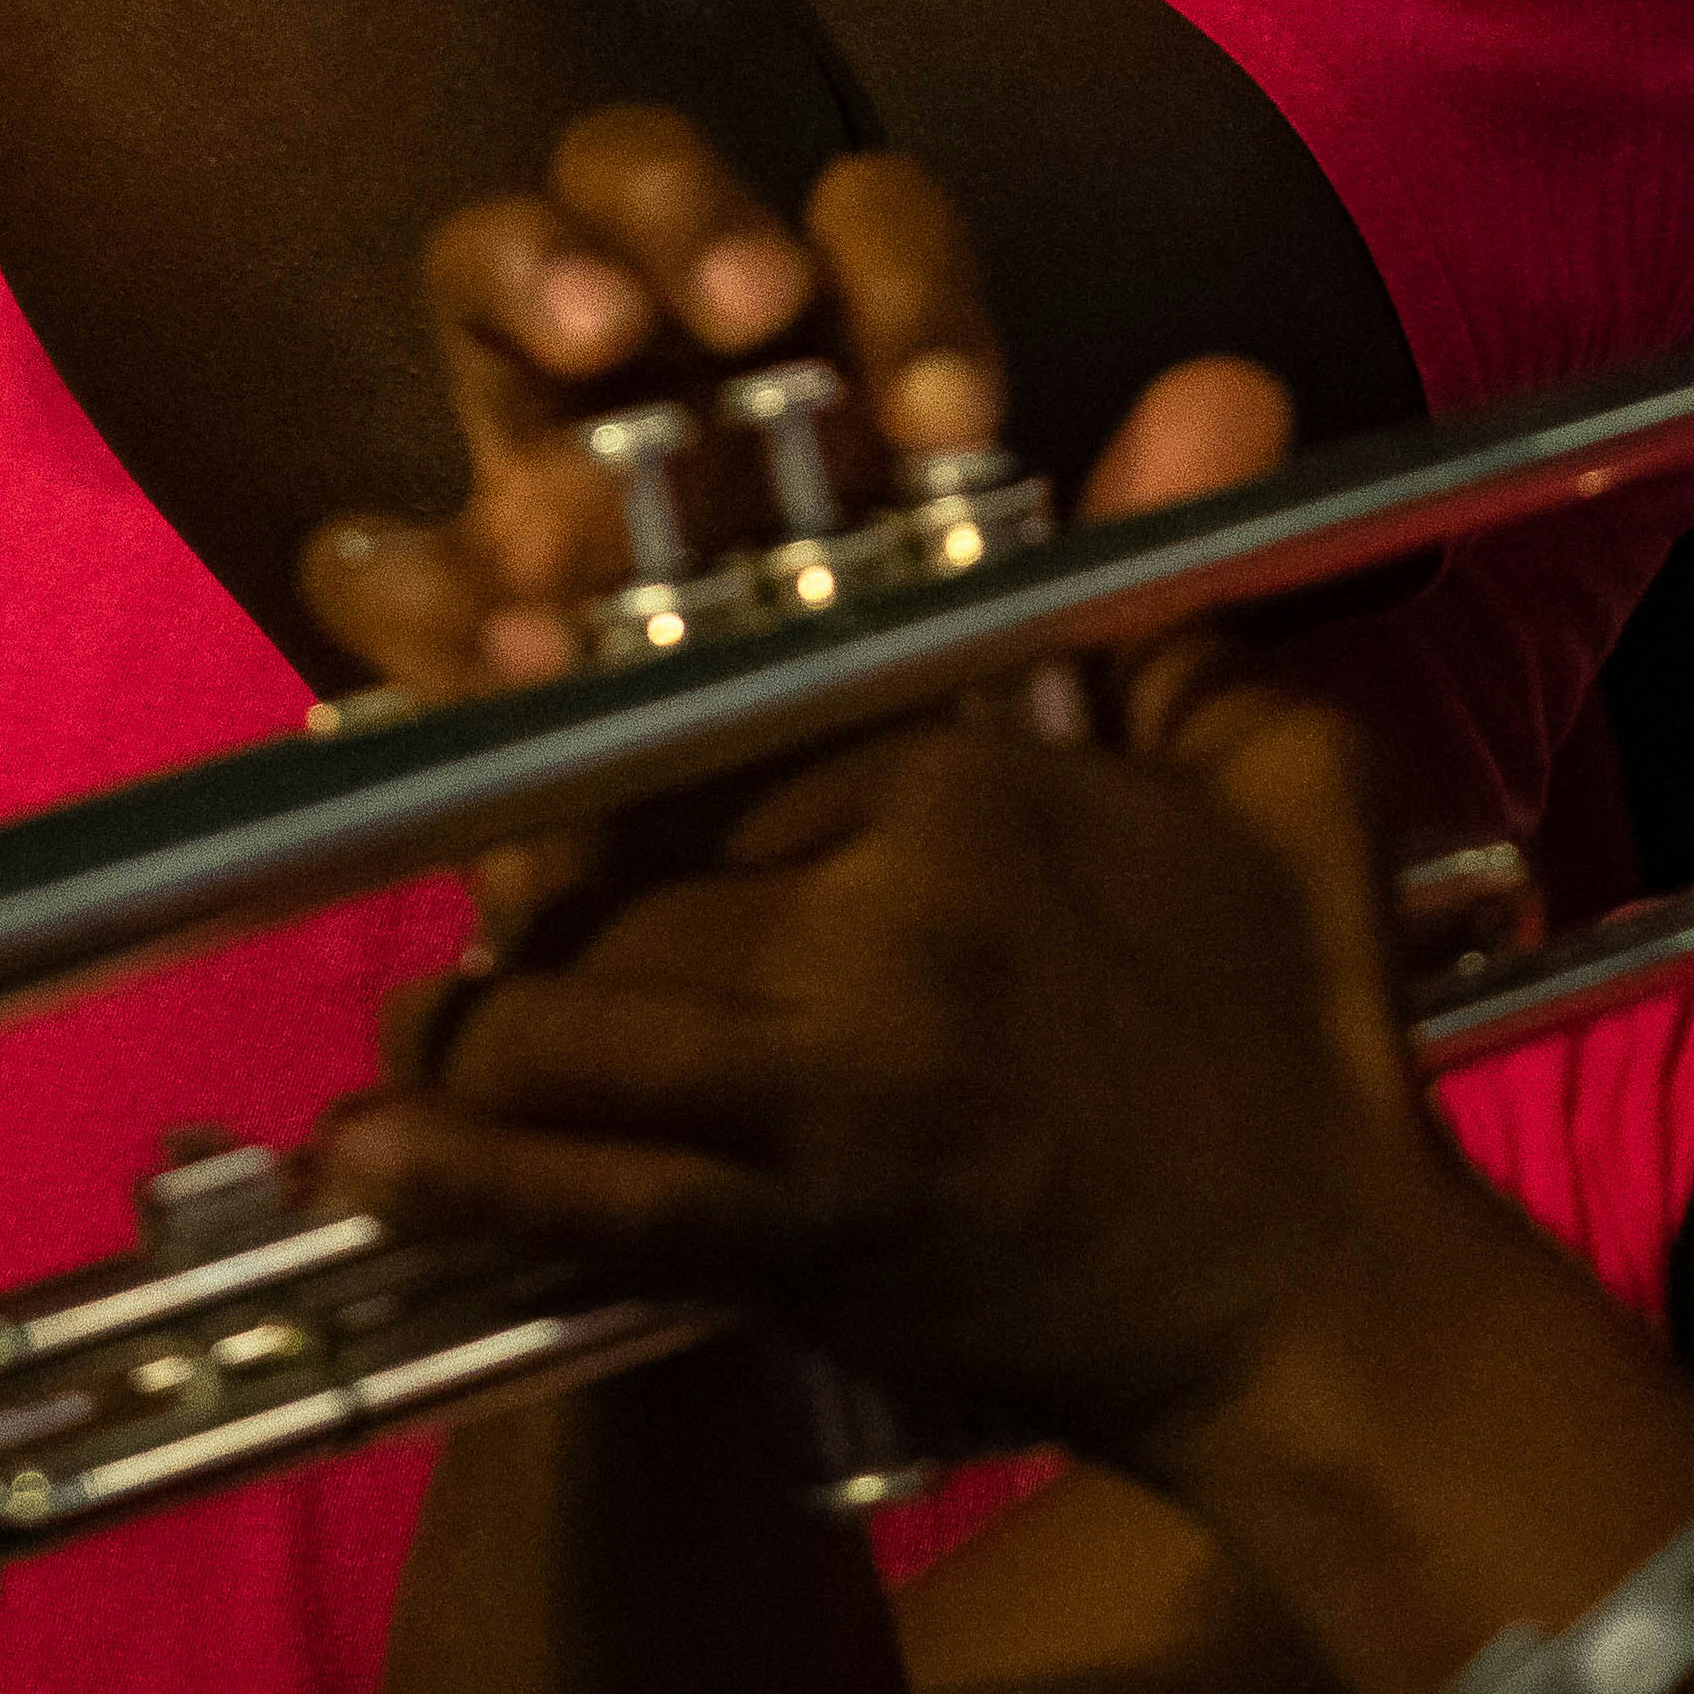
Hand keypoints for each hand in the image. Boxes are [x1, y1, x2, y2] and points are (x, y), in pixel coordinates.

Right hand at [301, 112, 1280, 702]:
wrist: (790, 1008)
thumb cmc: (907, 780)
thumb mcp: (1034, 674)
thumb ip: (1128, 543)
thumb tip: (1233, 396)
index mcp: (825, 369)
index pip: (857, 227)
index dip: (899, 272)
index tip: (948, 409)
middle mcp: (664, 373)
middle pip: (626, 174)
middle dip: (676, 204)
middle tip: (745, 301)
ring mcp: (527, 469)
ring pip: (481, 271)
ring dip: (533, 273)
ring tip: (600, 343)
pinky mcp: (441, 615)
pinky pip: (373, 551)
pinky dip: (430, 584)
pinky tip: (522, 651)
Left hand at [309, 619, 1442, 1487]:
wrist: (1332, 1315)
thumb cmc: (1309, 1033)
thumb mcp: (1274, 775)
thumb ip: (1181, 589)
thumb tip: (1219, 379)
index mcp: (966, 784)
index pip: (714, 707)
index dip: (592, 697)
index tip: (510, 680)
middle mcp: (877, 915)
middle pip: (610, 847)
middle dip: (513, 859)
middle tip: (462, 875)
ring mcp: (833, 1081)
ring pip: (574, 1003)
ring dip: (473, 1019)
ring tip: (417, 1030)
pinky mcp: (812, 1240)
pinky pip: (600, 1195)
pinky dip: (466, 1177)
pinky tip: (361, 1154)